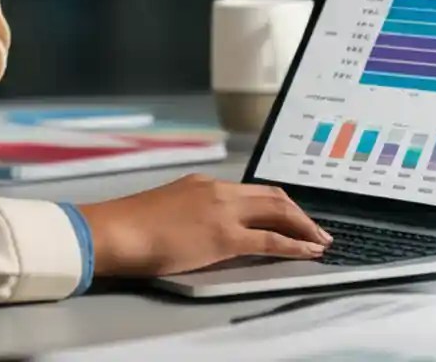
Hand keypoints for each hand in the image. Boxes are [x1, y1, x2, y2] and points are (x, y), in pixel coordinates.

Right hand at [77, 174, 332, 276]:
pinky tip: (309, 251)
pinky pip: (271, 240)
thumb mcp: (166, 211)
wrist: (115, 230)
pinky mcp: (224, 237)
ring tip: (320, 240)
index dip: (278, 203)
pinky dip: (295, 244)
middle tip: (316, 228)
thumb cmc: (129, 227)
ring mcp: (223, 211)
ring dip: (304, 226)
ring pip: (278, 211)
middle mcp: (218, 191)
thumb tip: (202, 231)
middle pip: (272, 196)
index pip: (251, 190)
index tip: (292, 215)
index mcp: (203, 184)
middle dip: (299, 212)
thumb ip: (190, 215)